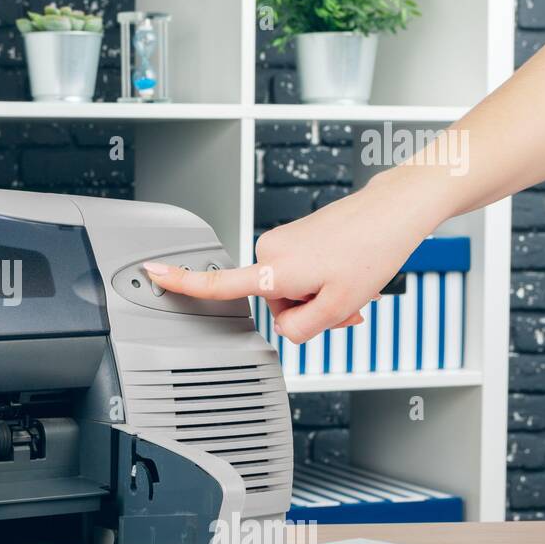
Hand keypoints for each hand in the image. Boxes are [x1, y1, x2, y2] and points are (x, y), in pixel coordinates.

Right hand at [143, 171, 442, 344]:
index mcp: (275, 270)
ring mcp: (281, 242)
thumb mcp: (340, 307)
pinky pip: (298, 274)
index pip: (219, 284)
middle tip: (342, 298)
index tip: (152, 274)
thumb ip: (302, 330)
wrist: (392, 213)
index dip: (182, 283)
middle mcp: (271, 252)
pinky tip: (346, 272)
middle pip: (276, 304)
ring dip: (318, 295)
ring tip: (349, 281)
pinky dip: (320, 280)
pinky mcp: (294, 237)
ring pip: (290, 291)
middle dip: (307, 308)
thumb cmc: (371, 251)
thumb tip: (287, 329)